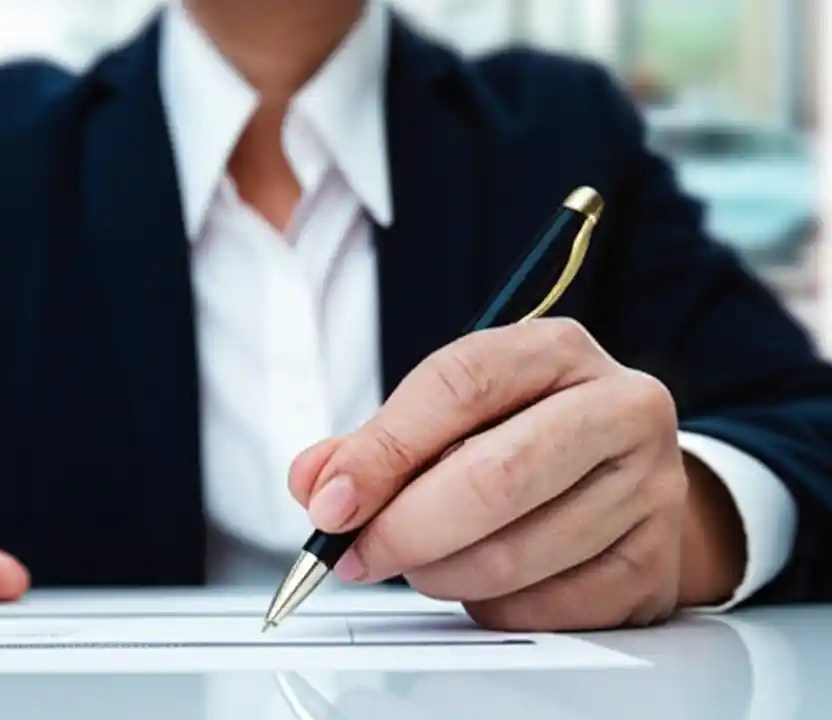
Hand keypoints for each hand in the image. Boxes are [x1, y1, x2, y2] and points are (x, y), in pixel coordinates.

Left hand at [290, 318, 744, 630]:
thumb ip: (375, 445)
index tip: (328, 502)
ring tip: (417, 562)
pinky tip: (479, 583)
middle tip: (354, 554)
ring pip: (514, 556)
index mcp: (557, 351)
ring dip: (438, 574)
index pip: (460, 387)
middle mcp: (621, 408)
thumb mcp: (448, 415)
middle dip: (403, 528)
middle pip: (495, 477)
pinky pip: (544, 609)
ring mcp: (650, 489)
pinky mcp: (655, 566)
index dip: (383, 451)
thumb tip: (314, 481)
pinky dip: (489, 607)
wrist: (621, 478)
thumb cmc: (521, 436)